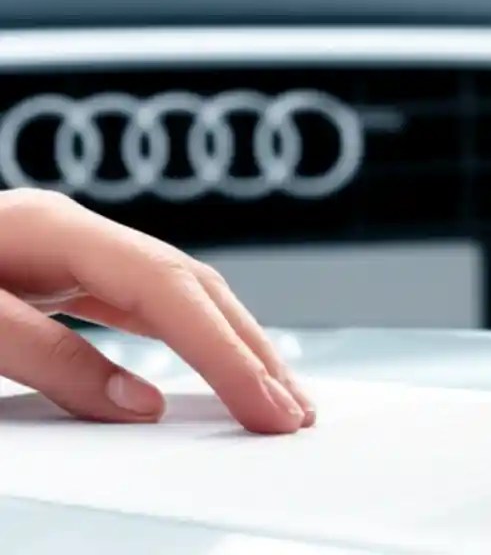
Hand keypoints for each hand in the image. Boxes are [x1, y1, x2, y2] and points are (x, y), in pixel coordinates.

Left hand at [0, 188, 314, 432]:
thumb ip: (46, 359)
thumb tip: (138, 404)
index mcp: (53, 228)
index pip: (168, 288)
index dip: (225, 350)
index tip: (265, 407)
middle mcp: (74, 230)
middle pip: (193, 285)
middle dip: (251, 349)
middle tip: (294, 410)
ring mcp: (69, 249)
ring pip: (178, 294)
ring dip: (231, 343)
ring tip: (271, 394)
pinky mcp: (58, 273)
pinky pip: (146, 306)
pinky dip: (190, 339)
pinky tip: (211, 363)